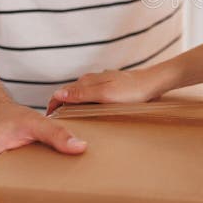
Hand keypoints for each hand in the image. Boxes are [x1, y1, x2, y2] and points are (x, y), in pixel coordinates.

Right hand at [47, 67, 168, 114]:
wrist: (154, 83)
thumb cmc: (132, 90)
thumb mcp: (105, 94)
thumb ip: (82, 94)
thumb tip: (58, 93)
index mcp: (87, 81)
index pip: (62, 92)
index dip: (53, 104)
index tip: (48, 118)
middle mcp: (91, 79)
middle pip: (70, 93)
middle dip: (61, 105)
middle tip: (57, 123)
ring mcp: (101, 82)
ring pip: (81, 94)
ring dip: (73, 105)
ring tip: (71, 120)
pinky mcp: (110, 86)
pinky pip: (92, 95)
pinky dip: (86, 104)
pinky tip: (91, 112)